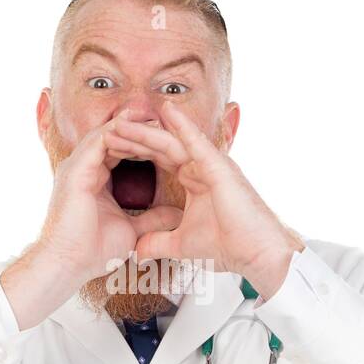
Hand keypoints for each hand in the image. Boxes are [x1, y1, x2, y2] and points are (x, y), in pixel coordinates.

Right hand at [0, 110, 182, 328]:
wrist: (68, 264)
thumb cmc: (93, 251)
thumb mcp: (132, 229)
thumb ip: (153, 218)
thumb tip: (178, 214)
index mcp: (93, 179)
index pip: (119, 150)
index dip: (142, 142)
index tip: (168, 138)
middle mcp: (83, 168)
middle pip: (113, 136)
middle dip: (138, 127)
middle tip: (163, 117)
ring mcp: (76, 166)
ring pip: (106, 133)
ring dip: (131, 124)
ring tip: (154, 115)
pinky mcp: (75, 170)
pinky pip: (99, 141)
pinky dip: (119, 131)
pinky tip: (138, 125)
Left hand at [103, 100, 302, 297]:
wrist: (256, 254)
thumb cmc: (229, 247)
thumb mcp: (182, 245)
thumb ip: (158, 243)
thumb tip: (137, 251)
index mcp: (194, 181)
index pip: (158, 160)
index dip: (134, 152)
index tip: (109, 148)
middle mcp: (202, 168)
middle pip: (161, 147)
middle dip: (134, 137)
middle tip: (108, 128)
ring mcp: (212, 165)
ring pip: (172, 142)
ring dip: (146, 131)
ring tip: (120, 120)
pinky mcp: (220, 167)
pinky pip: (197, 142)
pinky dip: (181, 125)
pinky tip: (165, 110)